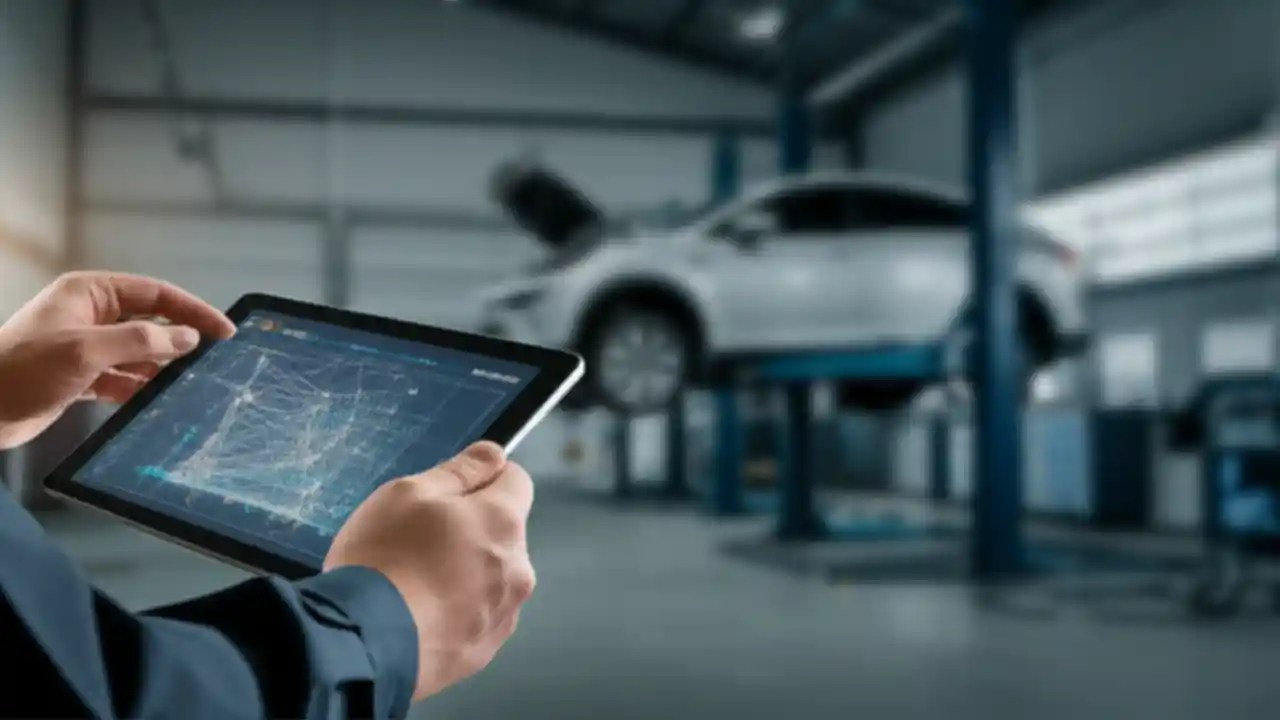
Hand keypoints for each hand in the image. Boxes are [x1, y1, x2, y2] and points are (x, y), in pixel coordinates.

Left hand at [0, 271, 235, 448]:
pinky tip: (159, 401)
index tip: (224, 331)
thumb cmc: (25, 369)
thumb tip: (188, 337)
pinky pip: (124, 377)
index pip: (155, 293)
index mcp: (90, 293)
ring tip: (194, 383)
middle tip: (216, 359)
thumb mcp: (86, 350)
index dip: (193, 310)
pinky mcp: (81, 376)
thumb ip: (141, 341)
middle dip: (181, 338)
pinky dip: (141, 387)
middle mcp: (91, 314)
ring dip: (163, 366)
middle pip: (150, 320)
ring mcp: (86, 346)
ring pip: (139, 351)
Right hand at [325, 442, 535, 700]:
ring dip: (465, 573)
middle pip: (502, 533)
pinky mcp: (484, 652)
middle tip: (419, 541)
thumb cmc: (383, 560)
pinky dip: (456, 612)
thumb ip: (459, 471)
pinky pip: (477, 617)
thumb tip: (495, 455)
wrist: (364, 646)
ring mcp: (504, 614)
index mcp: (503, 522)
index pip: (517, 480)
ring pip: (491, 577)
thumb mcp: (408, 494)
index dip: (483, 478)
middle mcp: (518, 569)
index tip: (449, 492)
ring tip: (414, 585)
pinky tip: (418, 616)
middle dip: (472, 530)